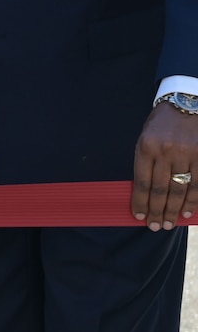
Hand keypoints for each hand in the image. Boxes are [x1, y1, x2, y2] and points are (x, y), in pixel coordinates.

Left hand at [132, 102, 197, 229]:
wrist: (185, 104)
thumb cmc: (161, 124)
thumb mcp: (145, 139)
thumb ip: (145, 163)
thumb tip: (144, 193)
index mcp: (146, 147)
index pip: (141, 182)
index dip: (140, 202)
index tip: (139, 216)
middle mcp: (165, 152)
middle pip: (160, 190)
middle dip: (157, 211)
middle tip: (155, 227)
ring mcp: (186, 155)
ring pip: (180, 190)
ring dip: (174, 210)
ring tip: (169, 224)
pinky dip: (193, 201)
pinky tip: (188, 212)